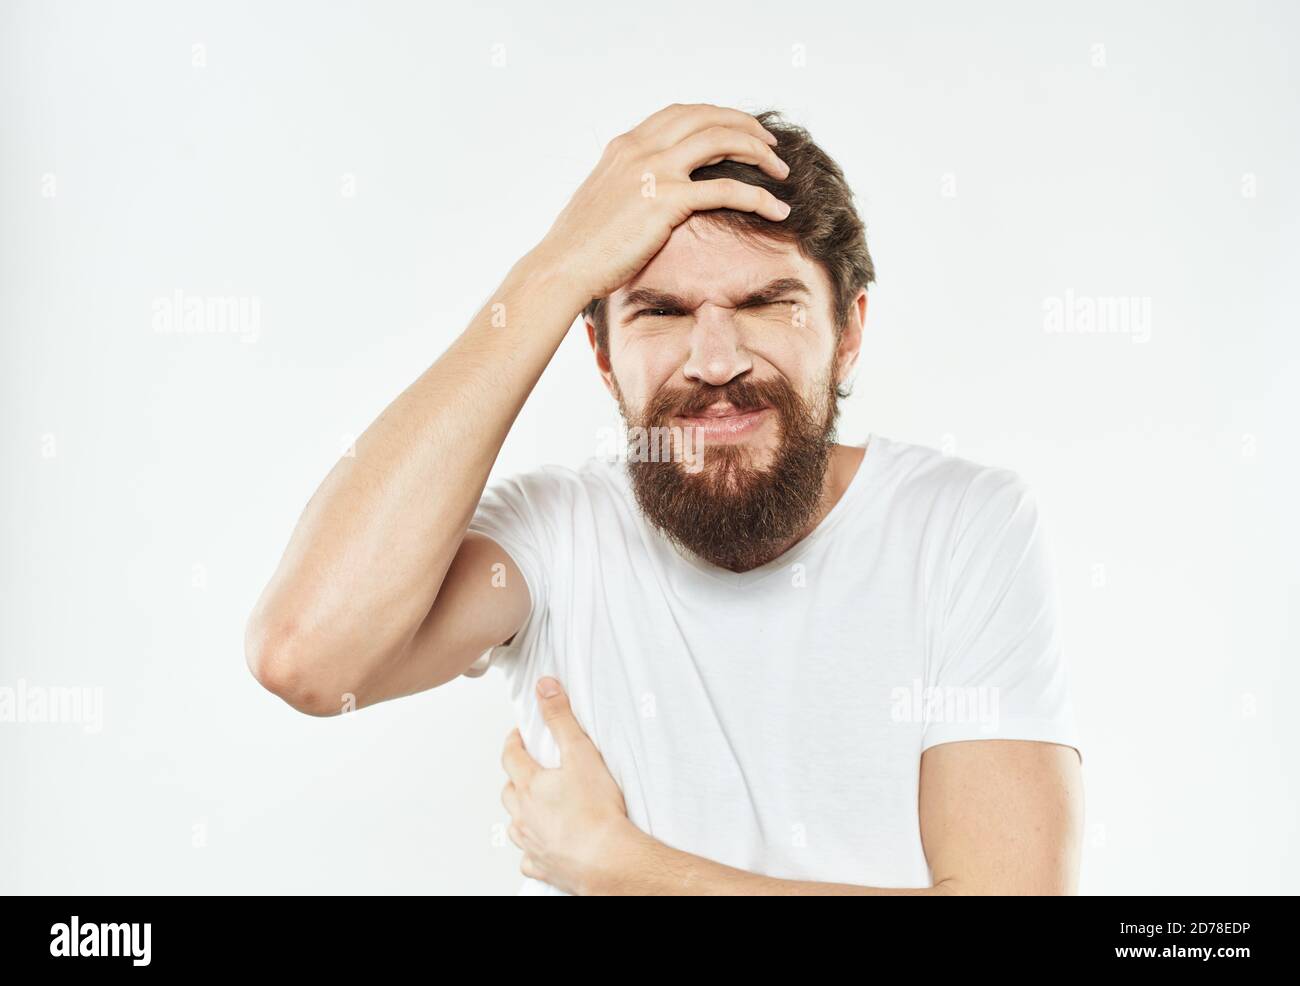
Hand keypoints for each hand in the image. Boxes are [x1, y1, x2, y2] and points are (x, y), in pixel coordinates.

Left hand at [501, 676, 635, 894]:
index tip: (519, 734)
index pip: (511, 756)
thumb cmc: (597, 812)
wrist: (608, 859)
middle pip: (509, 791)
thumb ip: (561, 718)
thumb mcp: (581, 753)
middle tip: (529, 767)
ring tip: (534, 805)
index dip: (513, 741)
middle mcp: (524, 815)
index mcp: (530, 786)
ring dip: (521, 812)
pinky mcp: (543, 867)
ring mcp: (531, 843)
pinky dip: (532, 849)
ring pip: (515, 824)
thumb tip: (544, 688)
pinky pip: (528, 858)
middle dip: (516, 776)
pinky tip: (541, 845)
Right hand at [529, 102, 791, 301]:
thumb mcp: (601, 200)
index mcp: (625, 145)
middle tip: (771, 144)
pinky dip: (758, 196)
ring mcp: (653, 170)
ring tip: (782, 170)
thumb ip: (625, 185)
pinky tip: (777, 209)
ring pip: (722, 141)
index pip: (681, 113)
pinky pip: (726, 189)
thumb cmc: (578, 247)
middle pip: (707, 117)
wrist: (562, 266)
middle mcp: (641, 148)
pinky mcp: (666, 200)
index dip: (716, 116)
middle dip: (745, 126)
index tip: (739, 130)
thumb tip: (641, 195)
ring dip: (758, 151)